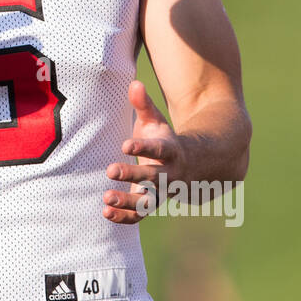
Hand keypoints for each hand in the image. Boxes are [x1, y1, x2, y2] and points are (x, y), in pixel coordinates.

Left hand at [103, 80, 182, 224]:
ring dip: (128, 202)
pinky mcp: (153, 204)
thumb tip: (134, 83)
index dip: (142, 148)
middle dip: (133, 175)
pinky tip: (106, 213)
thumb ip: (144, 105)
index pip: (158, 149)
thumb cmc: (166, 140)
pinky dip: (125, 217)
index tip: (125, 146)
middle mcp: (170, 174)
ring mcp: (163, 192)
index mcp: (172, 151)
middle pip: (153, 177)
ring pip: (148, 202)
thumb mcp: (158, 122)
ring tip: (106, 199)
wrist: (194, 167)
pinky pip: (140, 215)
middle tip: (111, 170)